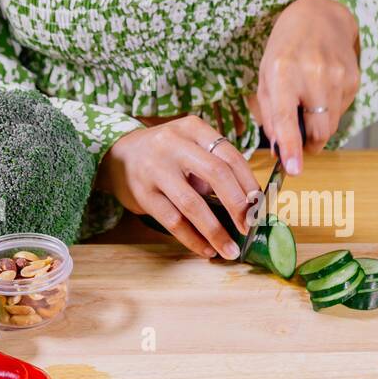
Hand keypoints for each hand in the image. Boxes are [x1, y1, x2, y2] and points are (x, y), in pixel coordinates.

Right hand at [98, 117, 260, 259]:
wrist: (117, 155)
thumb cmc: (166, 155)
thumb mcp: (190, 147)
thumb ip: (215, 167)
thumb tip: (249, 206)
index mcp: (193, 128)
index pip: (230, 156)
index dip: (249, 184)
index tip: (260, 207)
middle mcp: (173, 144)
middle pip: (216, 174)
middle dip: (238, 205)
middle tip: (249, 228)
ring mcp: (155, 168)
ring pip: (192, 203)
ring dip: (215, 231)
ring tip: (229, 250)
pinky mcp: (142, 193)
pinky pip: (173, 221)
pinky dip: (192, 238)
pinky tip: (206, 249)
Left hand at [252, 0, 359, 175]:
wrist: (320, 18)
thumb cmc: (285, 50)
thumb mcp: (266, 76)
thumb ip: (270, 115)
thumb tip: (280, 149)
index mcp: (283, 72)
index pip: (287, 118)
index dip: (291, 146)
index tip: (294, 169)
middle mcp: (313, 74)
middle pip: (317, 131)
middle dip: (308, 144)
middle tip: (299, 137)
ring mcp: (337, 76)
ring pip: (331, 126)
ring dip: (318, 126)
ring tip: (309, 103)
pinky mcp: (353, 79)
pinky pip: (341, 112)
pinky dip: (329, 110)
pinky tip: (322, 90)